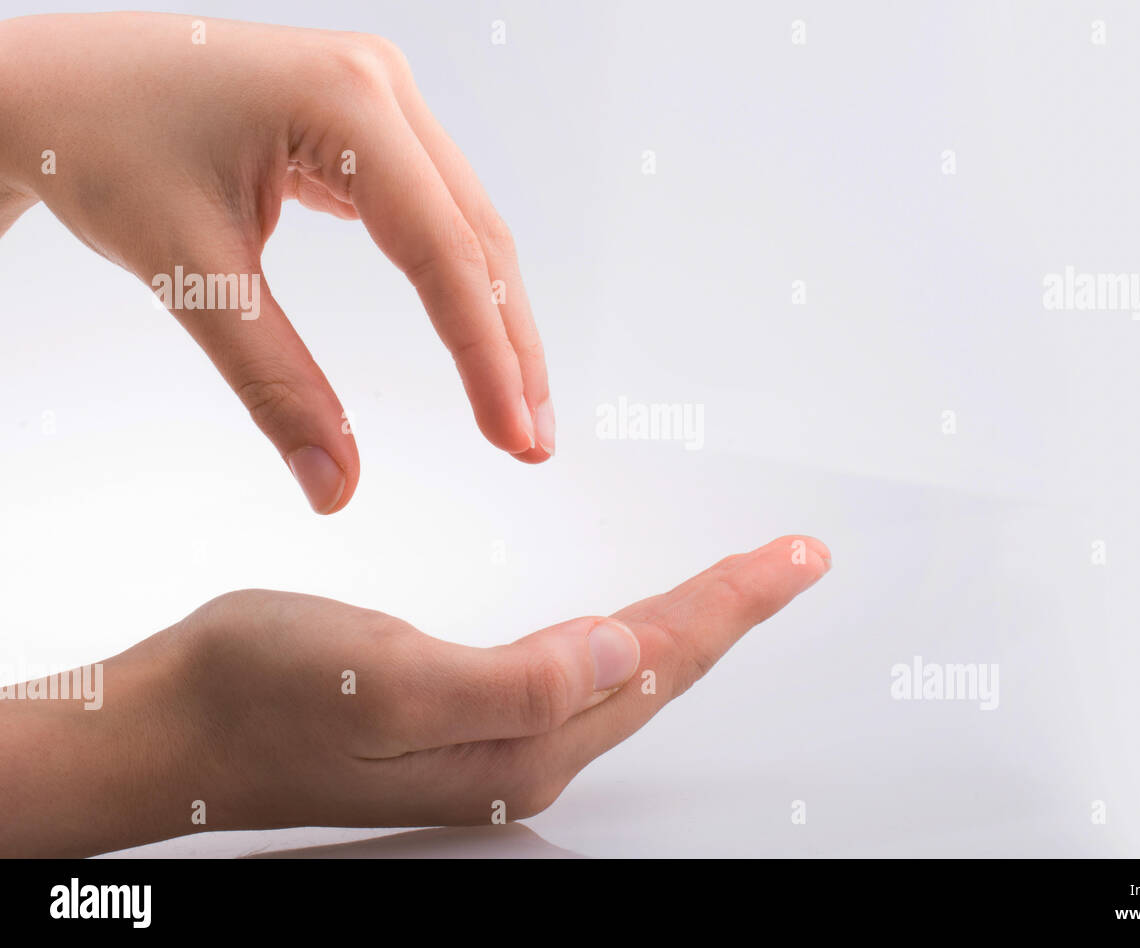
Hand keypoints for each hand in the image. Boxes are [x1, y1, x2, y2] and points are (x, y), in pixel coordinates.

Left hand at [0, 12, 553, 512]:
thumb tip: (337, 489)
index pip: (443, 249)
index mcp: (342, 101)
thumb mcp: (190, 273)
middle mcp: (379, 84)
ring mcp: (377, 95)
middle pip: (477, 236)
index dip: (486, 354)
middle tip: (533, 442)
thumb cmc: (101, 151)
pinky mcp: (366, 120)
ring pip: (467, 224)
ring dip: (496, 319)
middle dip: (510, 346)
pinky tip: (478, 340)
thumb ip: (274, 383)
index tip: (513, 438)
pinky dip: (458, 283)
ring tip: (518, 408)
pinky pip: (434, 210)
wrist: (50, 86)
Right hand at [0, 535, 829, 855]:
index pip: (658, 659)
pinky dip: (625, 629)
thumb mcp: (385, 681)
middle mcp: (523, 749)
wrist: (175, 727)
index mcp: (521, 742)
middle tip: (793, 561)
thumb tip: (614, 651)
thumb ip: (513, 678)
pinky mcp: (465, 712)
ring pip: (624, 668)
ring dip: (691, 622)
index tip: (796, 558)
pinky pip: (577, 666)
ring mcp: (495, 736)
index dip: (733, 604)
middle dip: (733, 611)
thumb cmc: (260, 697)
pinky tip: (631, 621)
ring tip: (742, 585)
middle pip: (658, 667)